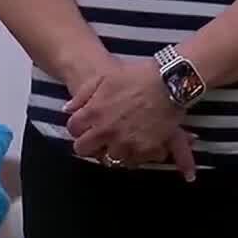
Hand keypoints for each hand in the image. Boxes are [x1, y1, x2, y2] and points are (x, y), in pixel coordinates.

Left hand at [65, 59, 195, 179]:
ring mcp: (125, 143)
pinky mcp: (145, 150)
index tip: (86, 126)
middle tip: (99, 140)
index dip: (79, 128)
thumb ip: (82, 95)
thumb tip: (68, 109)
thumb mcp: (104, 78)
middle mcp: (105, 131)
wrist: (169, 82)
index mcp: (93, 113)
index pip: (73, 130)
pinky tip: (139, 145)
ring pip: (109, 159)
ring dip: (113, 152)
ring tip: (122, 142)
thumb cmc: (137, 76)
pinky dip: (136, 156)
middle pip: (84, 150)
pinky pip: (135, 161)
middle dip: (90, 145)